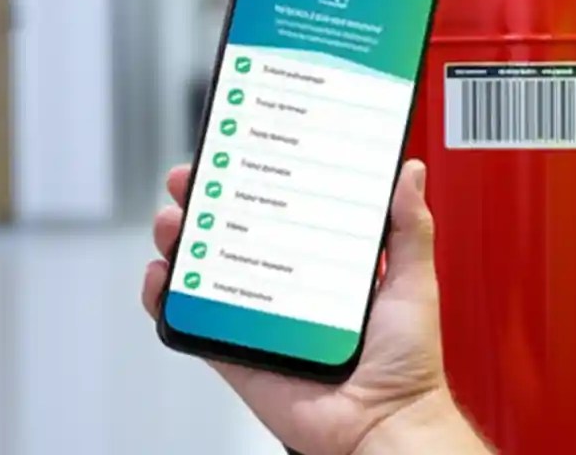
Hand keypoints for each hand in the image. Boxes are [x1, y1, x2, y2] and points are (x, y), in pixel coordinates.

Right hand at [142, 161, 473, 454]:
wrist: (386, 424)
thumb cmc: (407, 362)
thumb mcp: (415, 280)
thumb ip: (410, 226)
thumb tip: (409, 172)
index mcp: (325, 263)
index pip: (283, 210)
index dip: (256, 180)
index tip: (240, 152)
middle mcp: (288, 287)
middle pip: (235, 233)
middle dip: (206, 202)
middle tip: (192, 180)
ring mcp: (258, 319)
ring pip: (206, 273)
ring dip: (181, 242)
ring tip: (172, 221)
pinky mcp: (238, 354)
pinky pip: (194, 325)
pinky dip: (167, 301)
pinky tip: (161, 278)